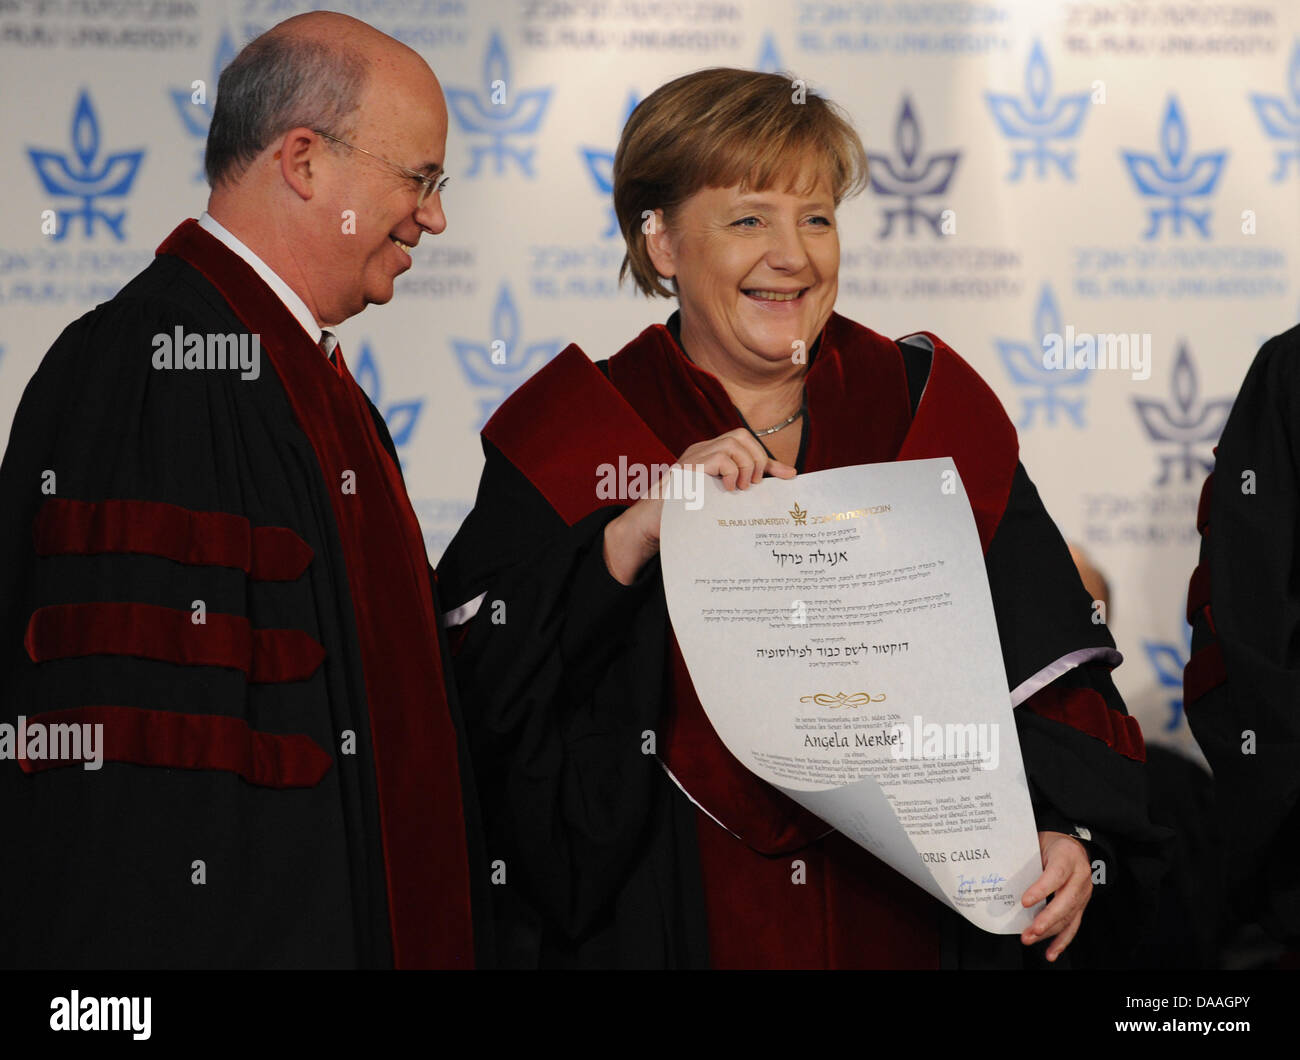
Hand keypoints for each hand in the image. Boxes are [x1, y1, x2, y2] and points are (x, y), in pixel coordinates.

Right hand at [603, 428, 795, 583]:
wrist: (649, 528)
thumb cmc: (683, 519)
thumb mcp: (717, 503)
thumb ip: (740, 493)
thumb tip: (774, 492)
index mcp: (708, 458)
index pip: (745, 446)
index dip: (768, 460)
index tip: (790, 477)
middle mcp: (700, 451)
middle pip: (742, 435)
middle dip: (758, 458)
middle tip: (754, 486)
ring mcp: (693, 456)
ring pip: (735, 441)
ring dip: (747, 465)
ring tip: (741, 489)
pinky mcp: (689, 467)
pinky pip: (722, 456)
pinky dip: (733, 472)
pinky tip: (730, 490)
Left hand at [1018, 830, 1093, 961]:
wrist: (1073, 844)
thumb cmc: (1051, 844)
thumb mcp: (1039, 844)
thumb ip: (1028, 860)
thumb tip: (1005, 880)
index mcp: (1068, 857)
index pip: (1055, 875)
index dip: (1041, 890)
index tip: (1025, 902)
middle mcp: (1080, 876)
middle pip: (1066, 901)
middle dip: (1047, 919)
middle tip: (1030, 931)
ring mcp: (1083, 892)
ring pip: (1069, 916)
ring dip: (1049, 932)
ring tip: (1030, 939)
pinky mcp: (1082, 905)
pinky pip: (1073, 925)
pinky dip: (1062, 941)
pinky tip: (1051, 952)